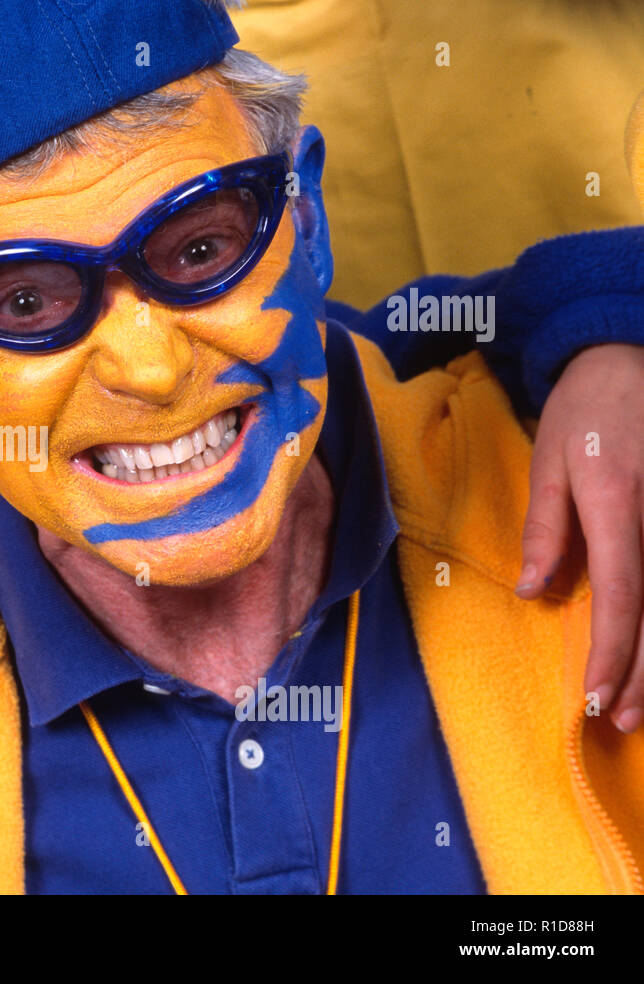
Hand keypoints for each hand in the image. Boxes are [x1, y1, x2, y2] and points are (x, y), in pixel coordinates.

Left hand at [518, 343, 643, 731]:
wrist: (632, 356)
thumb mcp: (550, 461)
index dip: (614, 653)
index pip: (622, 595)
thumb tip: (531, 590)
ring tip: (643, 706)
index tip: (598, 698)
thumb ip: (545, 528)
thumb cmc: (586, 408)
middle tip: (622, 721)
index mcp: (621, 502)